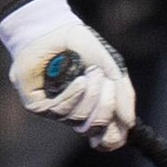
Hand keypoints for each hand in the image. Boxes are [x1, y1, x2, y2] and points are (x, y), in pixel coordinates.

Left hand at [0, 0, 135, 150]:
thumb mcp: (110, 66)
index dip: (114, 137)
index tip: (123, 128)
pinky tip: (78, 80)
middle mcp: (74, 112)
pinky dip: (73, 95)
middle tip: (106, 82)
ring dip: (90, 96)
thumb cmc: (81, 47)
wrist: (55, 28)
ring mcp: (55, 109)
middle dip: (106, 106)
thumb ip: (123, 92)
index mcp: (92, 106)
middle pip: (95, 129)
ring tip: (91, 72)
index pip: (104, 136)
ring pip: (79, 120)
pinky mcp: (37, 105)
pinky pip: (59, 111)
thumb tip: (129, 122)